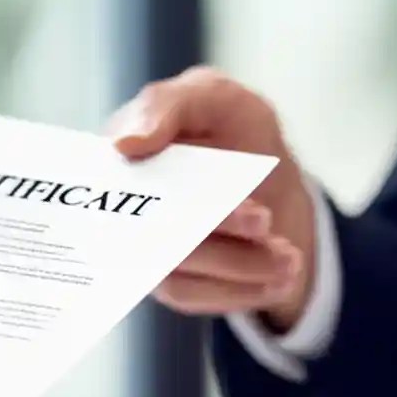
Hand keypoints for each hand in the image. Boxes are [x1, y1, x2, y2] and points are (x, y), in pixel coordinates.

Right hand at [109, 67, 316, 329]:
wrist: (267, 179)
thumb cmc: (231, 126)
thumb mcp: (216, 98)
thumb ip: (167, 105)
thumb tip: (124, 144)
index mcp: (115, 158)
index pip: (106, 180)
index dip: (135, 191)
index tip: (178, 188)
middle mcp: (120, 209)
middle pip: (148, 230)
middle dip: (212, 228)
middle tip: (263, 219)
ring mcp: (142, 250)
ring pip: (175, 272)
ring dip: (239, 267)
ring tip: (290, 256)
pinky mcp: (169, 282)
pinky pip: (194, 297)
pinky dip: (242, 290)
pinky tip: (280, 278)